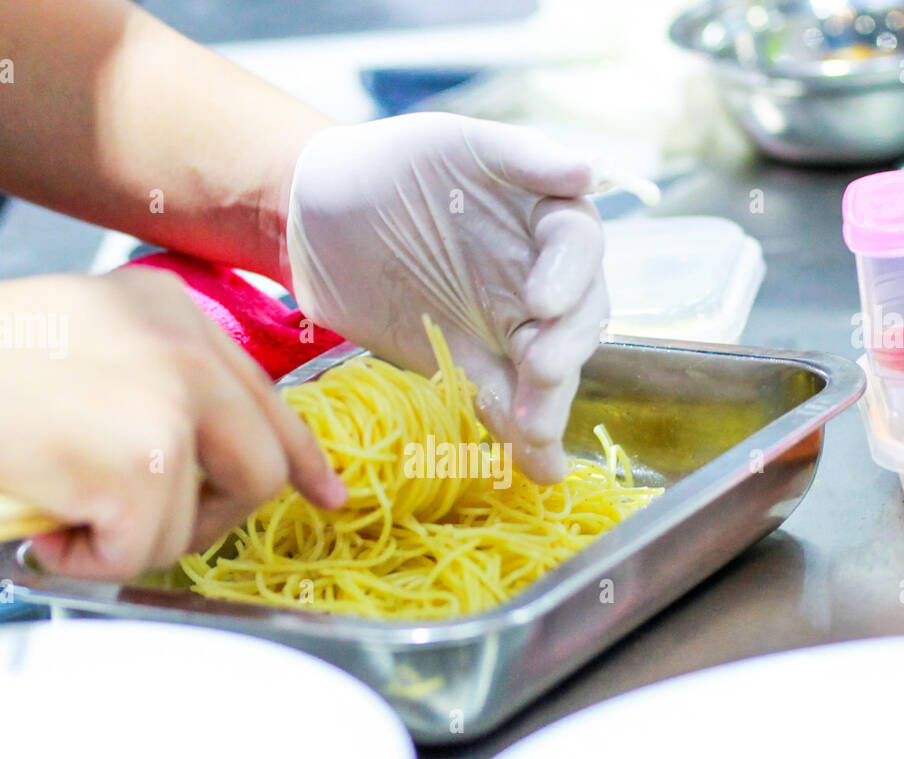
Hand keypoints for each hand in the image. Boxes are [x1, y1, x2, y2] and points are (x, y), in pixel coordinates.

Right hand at [0, 269, 344, 579]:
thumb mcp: (85, 343)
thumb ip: (155, 386)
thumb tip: (198, 460)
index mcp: (174, 313)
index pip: (267, 398)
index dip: (299, 456)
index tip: (324, 494)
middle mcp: (186, 350)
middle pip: (258, 468)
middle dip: (211, 517)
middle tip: (141, 522)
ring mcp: (168, 404)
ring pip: (203, 523)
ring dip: (135, 538)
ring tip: (63, 506)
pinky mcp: (138, 464)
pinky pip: (146, 553)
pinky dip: (92, 559)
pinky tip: (44, 523)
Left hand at [284, 112, 608, 482]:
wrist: (314, 217)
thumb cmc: (388, 165)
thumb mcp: (453, 142)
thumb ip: (521, 155)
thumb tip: (589, 169)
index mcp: (542, 217)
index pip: (577, 247)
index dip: (569, 275)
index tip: (539, 301)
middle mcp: (537, 275)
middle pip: (573, 318)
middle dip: (564, 351)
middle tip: (541, 375)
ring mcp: (506, 326)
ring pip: (545, 370)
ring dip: (548, 405)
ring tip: (537, 439)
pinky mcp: (472, 365)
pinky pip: (503, 401)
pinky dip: (518, 436)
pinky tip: (534, 470)